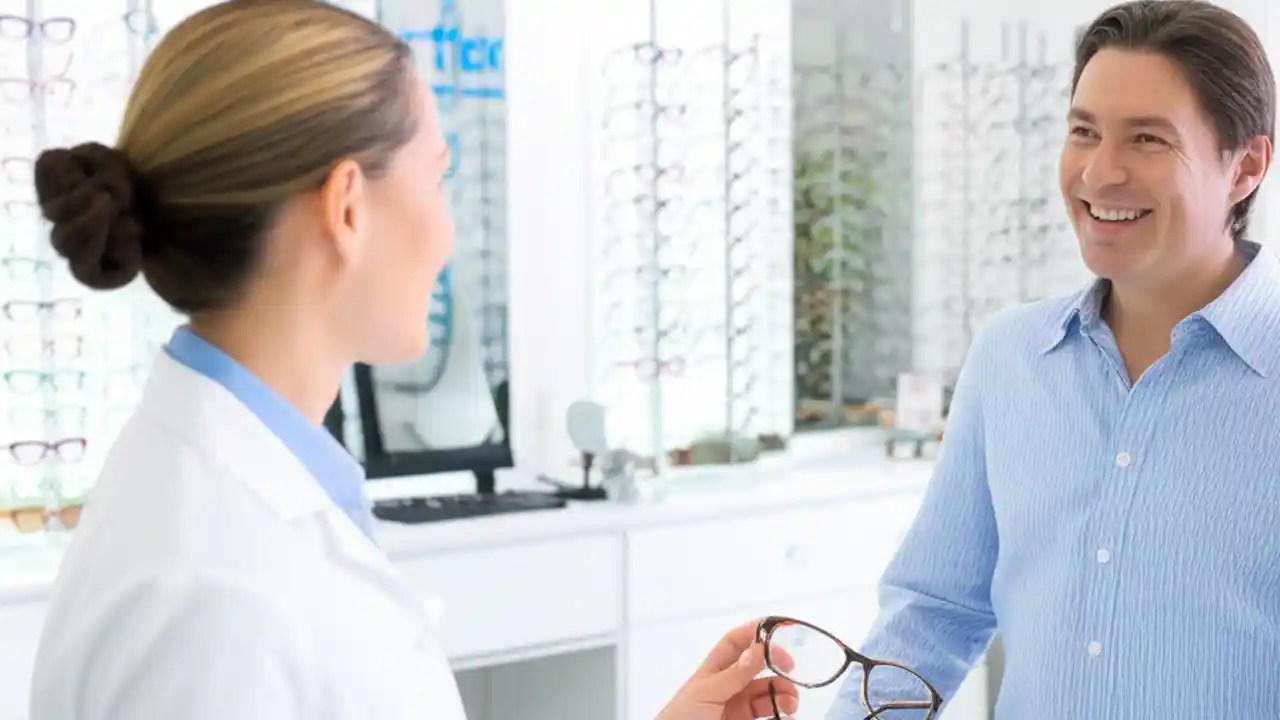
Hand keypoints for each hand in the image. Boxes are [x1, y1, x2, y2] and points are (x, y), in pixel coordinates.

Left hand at [656, 619, 799, 719]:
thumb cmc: (680, 718)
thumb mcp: (706, 692)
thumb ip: (734, 673)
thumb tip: (758, 647)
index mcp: (714, 671)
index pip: (736, 643)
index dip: (755, 632)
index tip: (780, 629)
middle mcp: (728, 687)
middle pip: (759, 670)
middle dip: (777, 667)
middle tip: (792, 671)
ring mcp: (736, 708)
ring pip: (767, 694)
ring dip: (783, 693)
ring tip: (790, 703)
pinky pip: (768, 717)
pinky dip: (781, 714)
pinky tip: (787, 716)